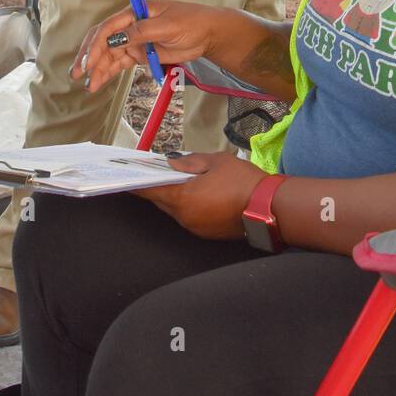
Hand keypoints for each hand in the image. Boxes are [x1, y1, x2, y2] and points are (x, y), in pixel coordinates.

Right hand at [69, 0, 221, 93]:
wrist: (208, 34)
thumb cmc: (191, 22)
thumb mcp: (167, 25)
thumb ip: (141, 32)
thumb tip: (117, 39)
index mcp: (134, 13)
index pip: (108, 28)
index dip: (96, 45)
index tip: (89, 62)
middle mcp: (130, 26)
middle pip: (103, 41)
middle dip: (89, 57)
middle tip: (78, 74)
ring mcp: (134, 41)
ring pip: (109, 55)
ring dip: (98, 69)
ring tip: (89, 86)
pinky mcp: (140, 54)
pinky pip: (119, 63)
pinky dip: (108, 72)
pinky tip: (99, 82)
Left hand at [135, 151, 267, 238]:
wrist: (270, 207)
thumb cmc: (242, 180)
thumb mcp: (216, 161)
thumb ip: (190, 161)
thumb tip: (171, 163)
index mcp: (182, 198)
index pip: (151, 191)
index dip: (137, 183)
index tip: (124, 177)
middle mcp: (184, 217)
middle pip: (162, 201)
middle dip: (156, 188)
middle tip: (151, 173)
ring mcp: (196, 228)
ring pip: (176, 210)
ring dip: (173, 197)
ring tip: (175, 179)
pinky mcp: (208, 234)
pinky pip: (190, 217)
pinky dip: (187, 205)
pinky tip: (195, 193)